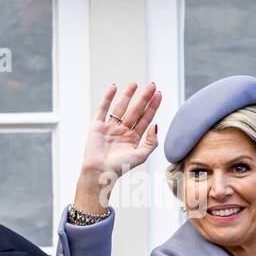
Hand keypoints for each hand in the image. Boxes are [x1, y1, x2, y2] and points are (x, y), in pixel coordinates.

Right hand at [76, 82, 159, 208]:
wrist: (100, 172)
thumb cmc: (119, 168)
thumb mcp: (141, 156)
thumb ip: (151, 141)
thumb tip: (156, 125)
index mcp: (133, 137)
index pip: (145, 118)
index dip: (153, 106)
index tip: (159, 94)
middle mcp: (122, 131)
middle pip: (135, 110)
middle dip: (144, 97)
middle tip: (152, 85)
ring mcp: (110, 127)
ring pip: (121, 107)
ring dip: (128, 95)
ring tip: (135, 83)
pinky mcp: (97, 126)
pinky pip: (103, 109)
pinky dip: (107, 98)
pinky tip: (114, 87)